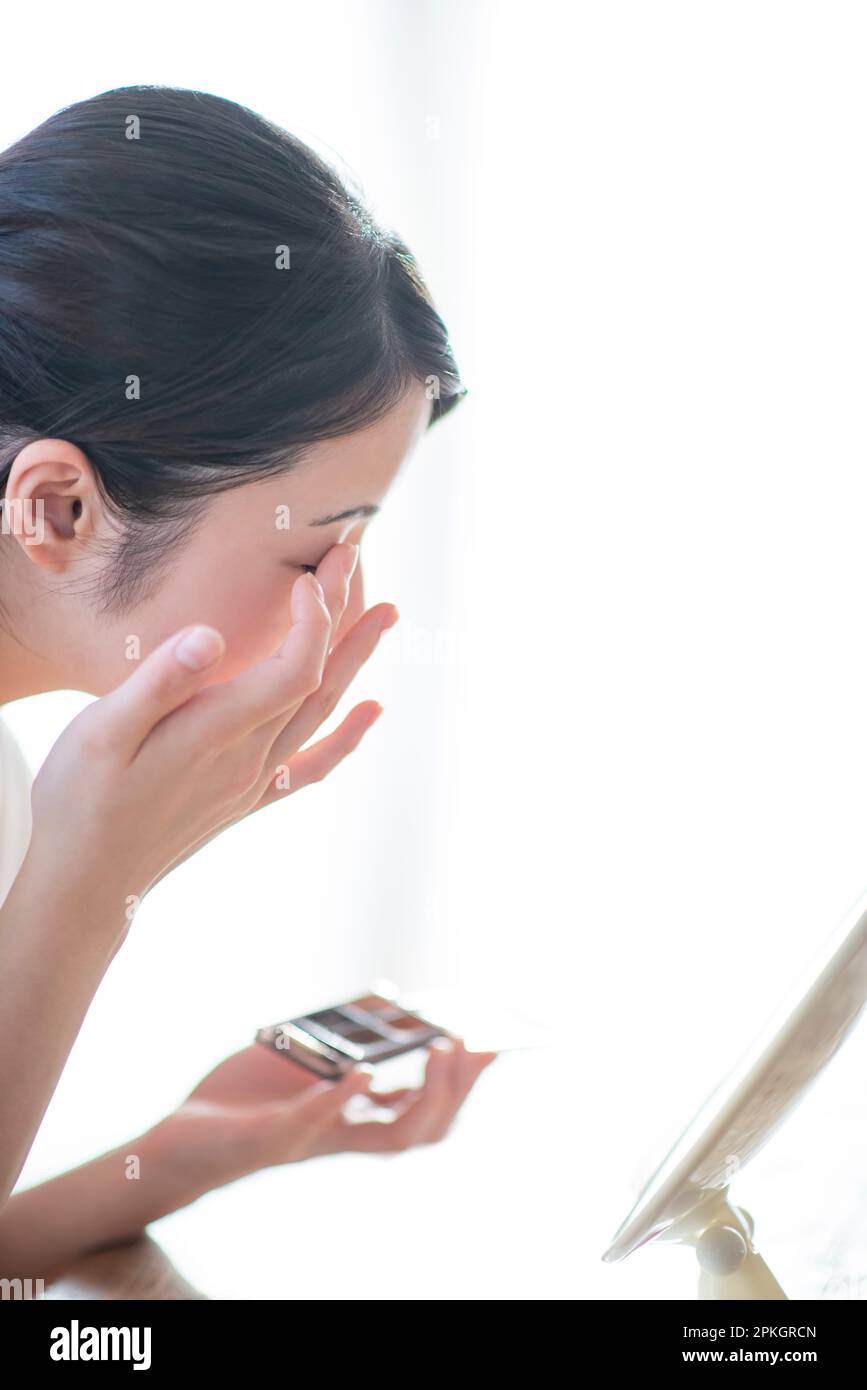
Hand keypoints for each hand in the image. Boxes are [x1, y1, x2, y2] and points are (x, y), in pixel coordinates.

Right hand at [28, 540, 396, 914]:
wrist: (86, 884)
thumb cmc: (81, 801)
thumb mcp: (102, 732)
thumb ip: (159, 681)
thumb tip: (212, 635)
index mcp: (217, 731)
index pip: (295, 667)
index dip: (314, 618)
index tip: (310, 574)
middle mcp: (249, 756)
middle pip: (317, 679)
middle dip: (342, 616)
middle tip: (355, 557)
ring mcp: (253, 779)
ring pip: (321, 712)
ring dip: (356, 661)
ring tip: (385, 615)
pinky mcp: (246, 797)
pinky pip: (312, 764)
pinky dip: (348, 736)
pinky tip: (372, 713)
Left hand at [149, 1039, 497, 1199]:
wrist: (181, 1138)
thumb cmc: (245, 1098)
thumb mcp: (302, 1054)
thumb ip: (345, 1035)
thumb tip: (391, 997)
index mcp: (354, 1117)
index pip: (425, 1109)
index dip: (465, 1083)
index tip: (497, 1044)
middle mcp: (343, 1135)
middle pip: (423, 1128)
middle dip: (458, 1089)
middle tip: (474, 1044)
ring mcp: (313, 1141)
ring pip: (388, 1140)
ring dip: (423, 1097)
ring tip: (441, 1049)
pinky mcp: (271, 1141)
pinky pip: (313, 1124)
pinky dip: (342, 1099)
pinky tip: (362, 1070)